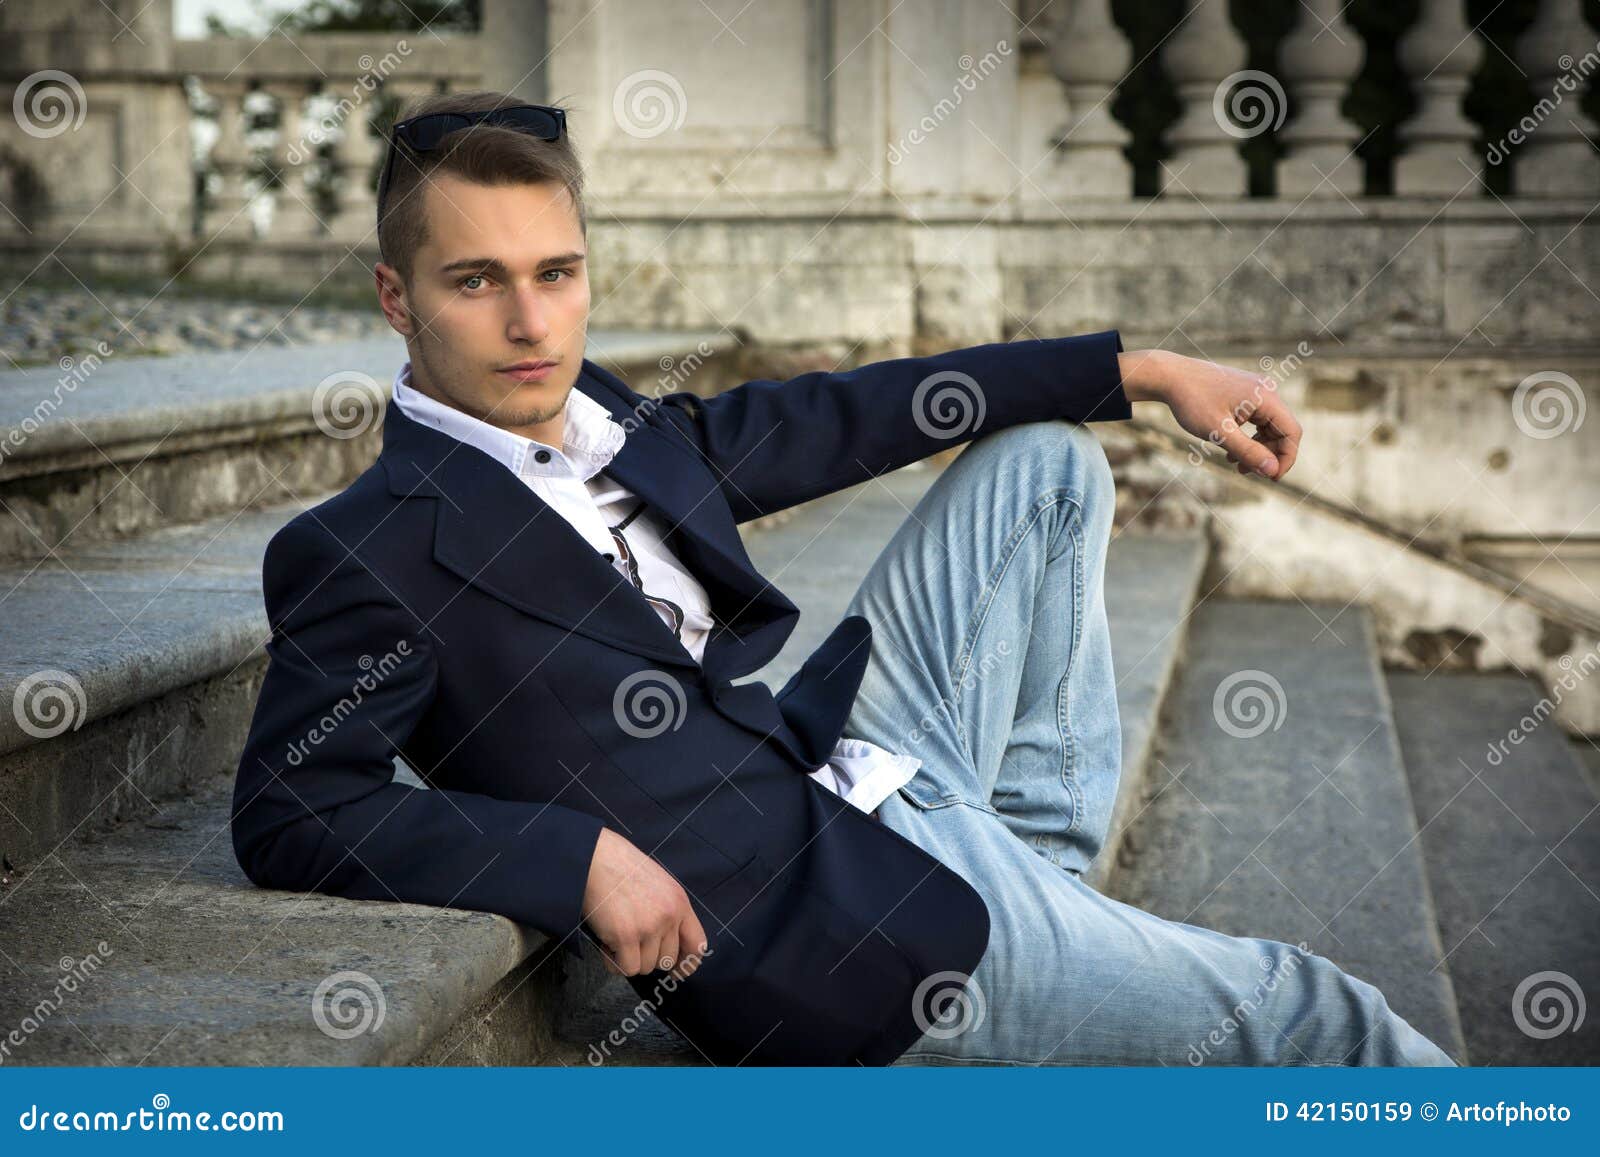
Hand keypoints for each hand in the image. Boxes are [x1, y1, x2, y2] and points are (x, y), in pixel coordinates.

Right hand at [581, 827, 708, 979]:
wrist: (595, 857)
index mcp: (680, 902)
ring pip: (645, 967)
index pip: (697, 945)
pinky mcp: (626, 936)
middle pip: (666, 960)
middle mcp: (669, 916)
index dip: (687, 964)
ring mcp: (649, 927)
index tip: (676, 973)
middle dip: (647, 957)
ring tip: (614, 935)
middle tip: (629, 942)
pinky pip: (625, 968)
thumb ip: (667, 910)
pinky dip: (612, 962)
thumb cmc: (620, 868)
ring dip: (627, 958)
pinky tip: (605, 942)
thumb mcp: (658, 884)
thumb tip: (665, 945)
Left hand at [1118, 350, 1301, 479]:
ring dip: (1256, 449)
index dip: (1285, 459)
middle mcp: (1266, 391)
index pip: (1292, 432)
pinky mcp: (1246, 393)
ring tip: (1234, 465)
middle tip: (1243, 472)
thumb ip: (1247, 451)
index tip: (1270, 478)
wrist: (1170, 376)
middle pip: (1281, 431)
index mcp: (1265, 397)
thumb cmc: (1192, 401)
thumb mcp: (1219, 432)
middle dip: (1267, 455)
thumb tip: (1272, 471)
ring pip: (1268, 427)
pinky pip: (1257, 420)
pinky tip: (1230, 451)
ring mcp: (1256, 391)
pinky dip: (1247, 437)